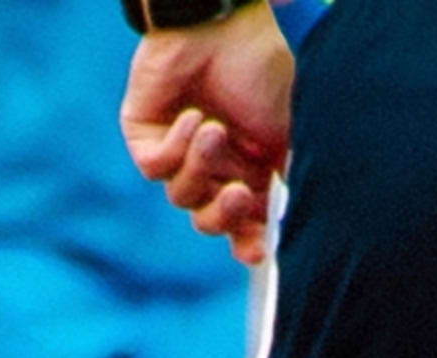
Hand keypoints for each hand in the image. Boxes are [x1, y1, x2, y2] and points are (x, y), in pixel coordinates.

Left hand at [120, 9, 295, 265]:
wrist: (230, 27)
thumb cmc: (268, 74)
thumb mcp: (292, 139)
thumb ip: (291, 185)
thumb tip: (292, 230)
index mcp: (249, 170)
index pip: (243, 223)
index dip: (247, 241)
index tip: (256, 250)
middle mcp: (213, 165)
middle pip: (208, 219)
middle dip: (223, 215)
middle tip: (238, 194)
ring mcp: (177, 149)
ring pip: (180, 195)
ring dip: (200, 166)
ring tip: (215, 130)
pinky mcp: (145, 132)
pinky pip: (153, 167)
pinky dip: (175, 147)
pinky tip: (193, 117)